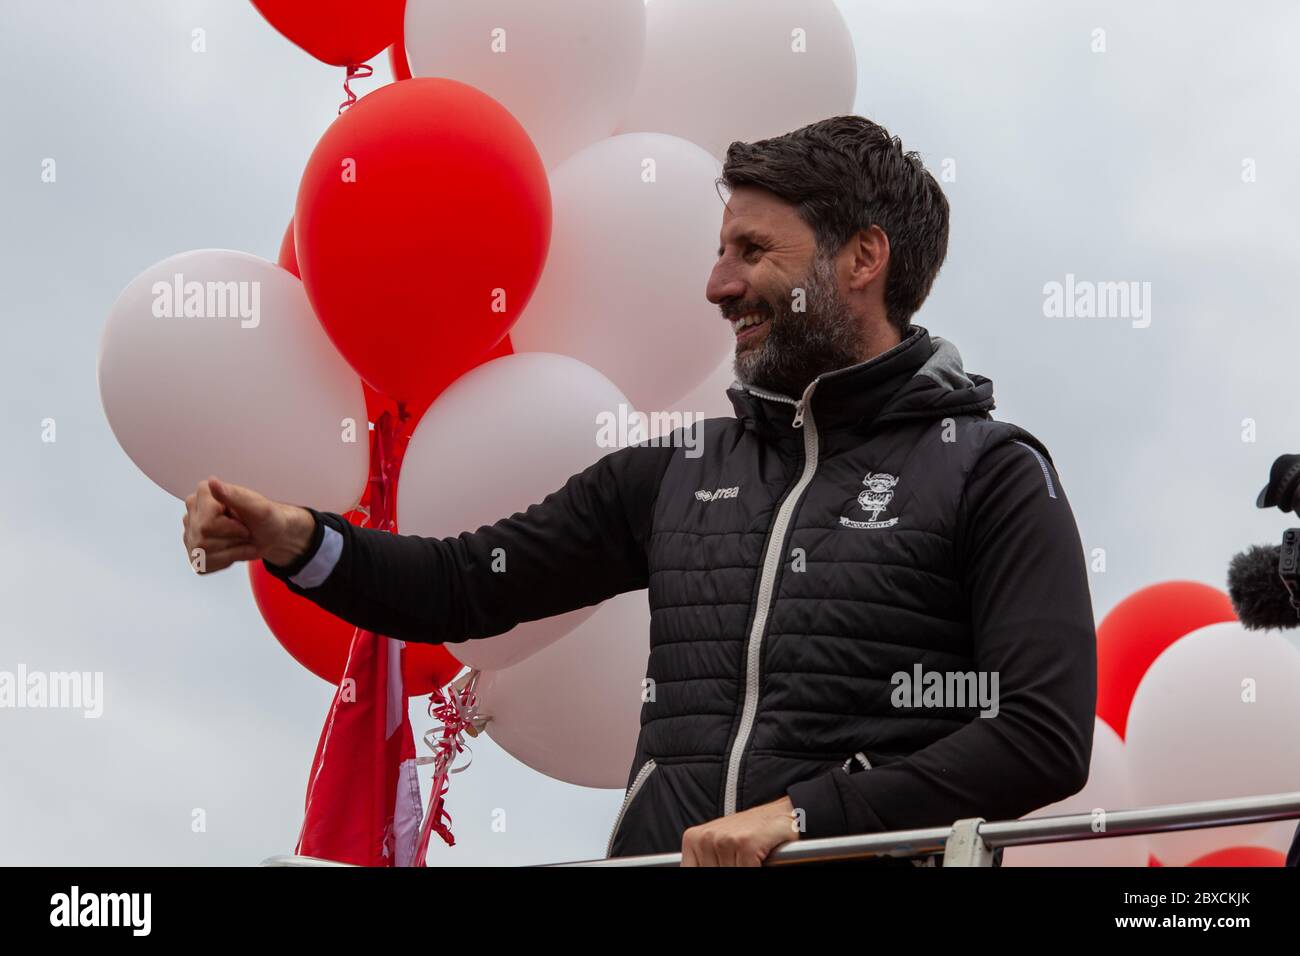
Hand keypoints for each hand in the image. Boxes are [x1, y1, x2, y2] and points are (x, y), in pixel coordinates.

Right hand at [182, 475, 312, 574]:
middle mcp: (192, 511)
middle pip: (204, 540)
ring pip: (203, 554)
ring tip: (240, 541)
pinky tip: (233, 551)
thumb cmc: (266, 517)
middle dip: (232, 540)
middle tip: (244, 532)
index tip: (244, 523)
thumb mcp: (257, 507)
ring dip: (231, 552)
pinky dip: (225, 561)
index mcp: (204, 493)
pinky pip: (204, 565)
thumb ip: (233, 495)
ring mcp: (189, 532)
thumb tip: (211, 481)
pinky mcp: (193, 551)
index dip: (232, 529)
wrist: (269, 535)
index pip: (207, 524)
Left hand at [680, 796, 800, 866]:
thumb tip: (700, 870)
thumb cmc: (750, 833)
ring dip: (744, 869)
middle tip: (741, 859)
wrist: (782, 814)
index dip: (705, 873)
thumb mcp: (720, 847)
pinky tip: (760, 857)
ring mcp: (724, 840)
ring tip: (750, 857)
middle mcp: (705, 838)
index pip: (689, 870)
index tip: (723, 865)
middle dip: (729, 869)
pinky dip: (756, 868)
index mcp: (693, 839)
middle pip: (712, 873)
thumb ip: (708, 861)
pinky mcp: (745, 845)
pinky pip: (747, 872)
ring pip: (729, 873)